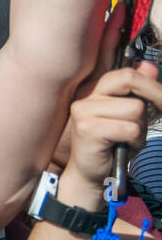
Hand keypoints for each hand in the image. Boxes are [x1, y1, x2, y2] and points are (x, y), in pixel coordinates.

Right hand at [61, 61, 161, 204]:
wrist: (90, 174)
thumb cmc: (112, 144)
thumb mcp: (128, 115)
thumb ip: (136, 90)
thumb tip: (149, 65)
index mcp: (95, 90)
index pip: (127, 72)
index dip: (151, 83)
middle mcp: (86, 96)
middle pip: (130, 80)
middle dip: (154, 95)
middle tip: (159, 112)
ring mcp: (84, 111)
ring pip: (135, 108)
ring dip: (140, 127)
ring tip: (128, 138)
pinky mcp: (88, 129)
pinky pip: (130, 128)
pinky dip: (135, 140)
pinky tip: (123, 146)